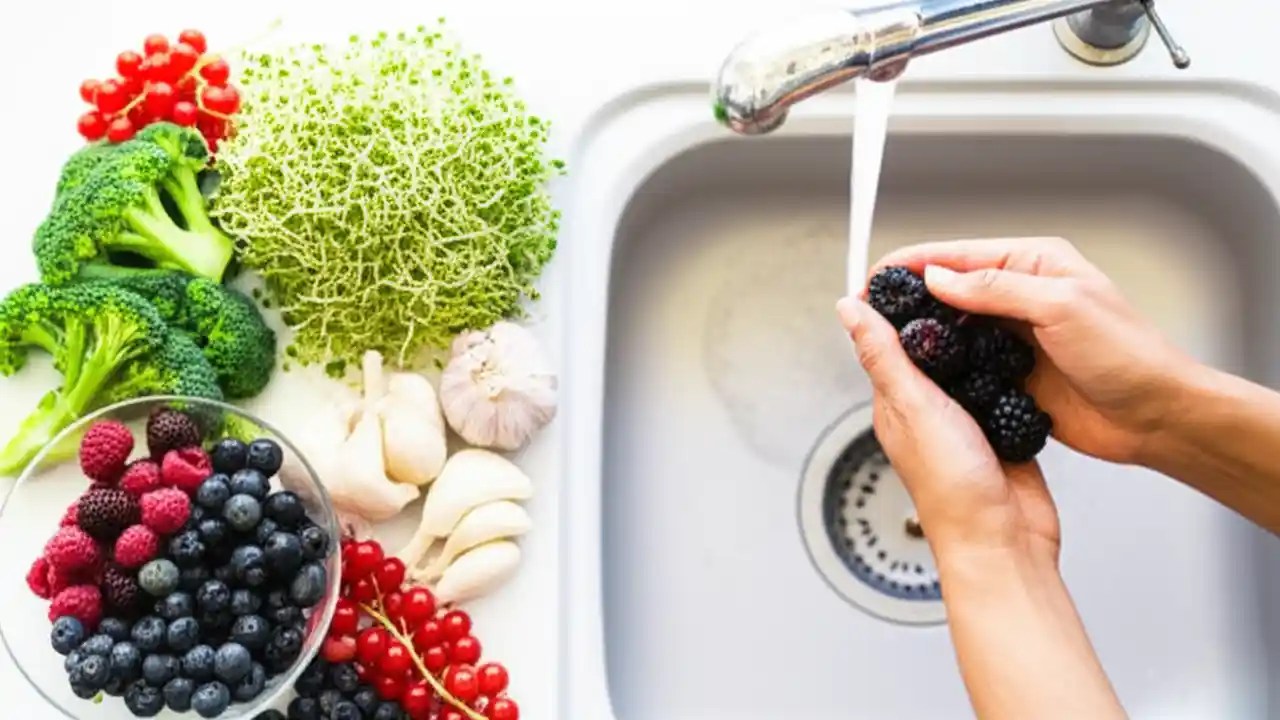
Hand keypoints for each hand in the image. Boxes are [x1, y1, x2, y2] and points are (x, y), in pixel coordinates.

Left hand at [835, 298, 1060, 561]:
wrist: (1005, 541)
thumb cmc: (954, 491)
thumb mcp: (914, 408)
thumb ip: (885, 356)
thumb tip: (849, 310)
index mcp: (896, 402)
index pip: (887, 339)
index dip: (893, 304)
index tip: (905, 269)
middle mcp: (928, 410)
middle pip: (930, 348)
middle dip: (942, 314)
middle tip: (960, 276)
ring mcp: (965, 421)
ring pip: (967, 365)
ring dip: (977, 338)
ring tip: (991, 302)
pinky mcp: (1000, 430)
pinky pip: (1001, 389)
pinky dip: (1007, 368)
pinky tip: (1018, 351)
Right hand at [872, 236, 1193, 465]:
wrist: (1155, 415)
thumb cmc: (1129, 356)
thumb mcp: (1060, 308)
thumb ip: (996, 290)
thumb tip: (942, 277)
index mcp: (1034, 265)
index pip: (960, 256)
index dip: (915, 263)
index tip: (880, 274)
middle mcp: (1021, 296)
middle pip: (950, 288)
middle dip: (911, 297)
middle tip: (873, 309)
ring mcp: (1015, 335)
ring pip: (953, 326)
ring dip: (924, 331)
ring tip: (888, 338)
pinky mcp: (1013, 372)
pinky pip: (967, 362)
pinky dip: (944, 364)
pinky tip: (924, 370)